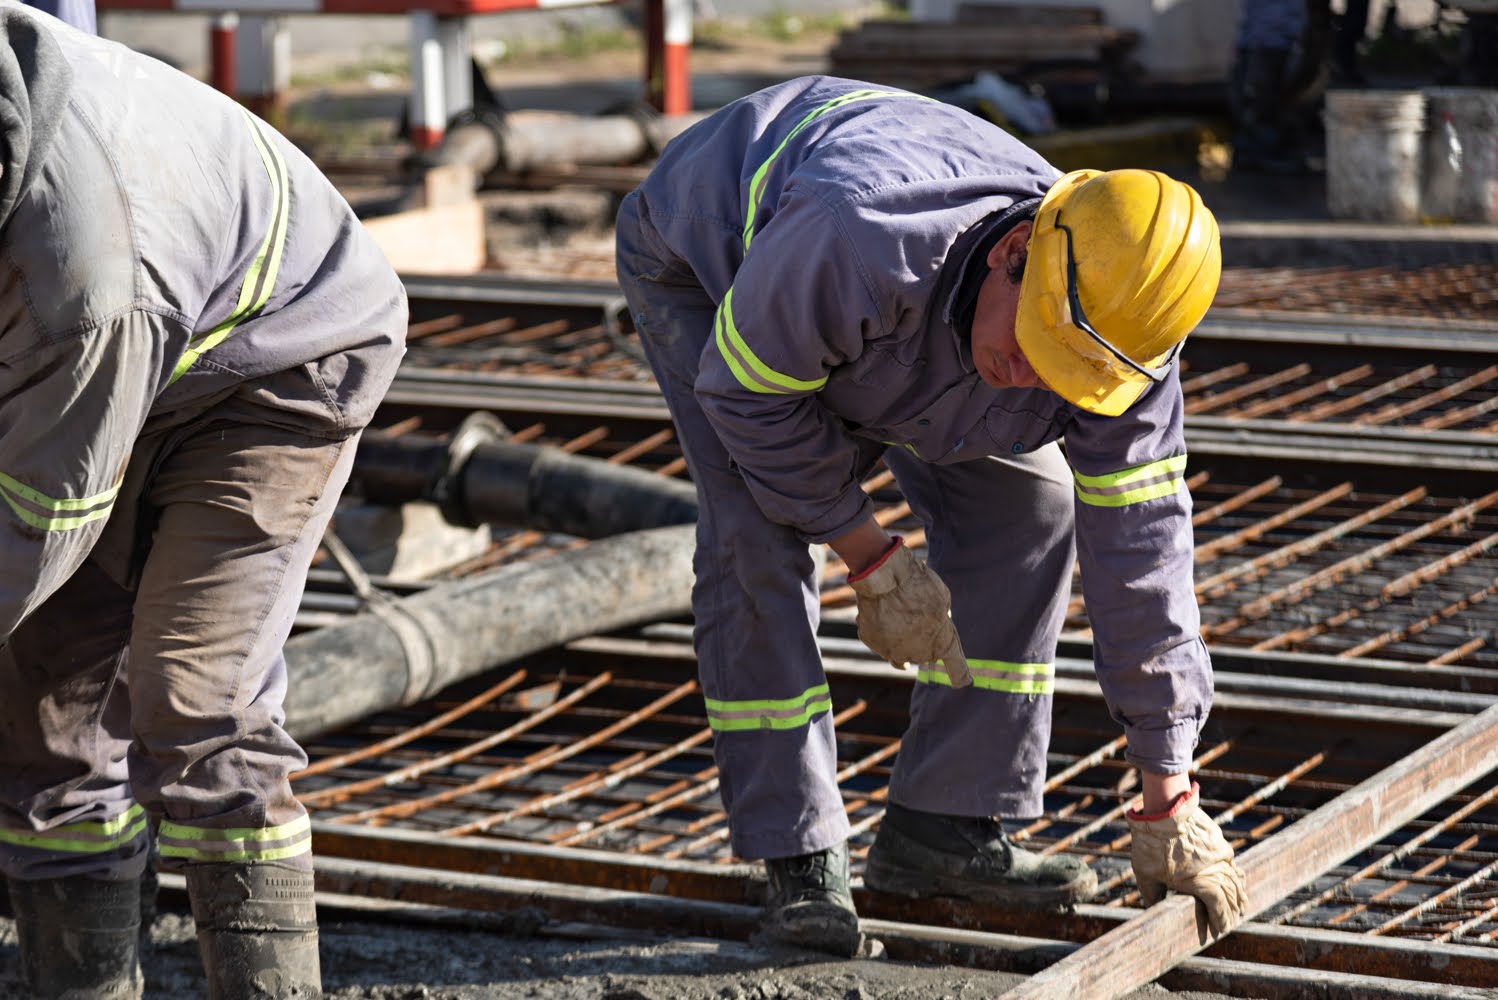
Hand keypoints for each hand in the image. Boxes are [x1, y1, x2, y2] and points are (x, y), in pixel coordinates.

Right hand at [846, 538, 971, 686]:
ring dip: (901, 639)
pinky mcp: (871, 642)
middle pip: (924, 655)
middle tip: (918, 615)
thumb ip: (941, 618)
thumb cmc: (919, 585)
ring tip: (898, 614)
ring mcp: (892, 652)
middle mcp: (919, 654)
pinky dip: (881, 629)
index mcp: (942, 644)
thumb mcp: (943, 599)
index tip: (963, 681)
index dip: (961, 676)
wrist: (885, 578)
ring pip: (899, 652)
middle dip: (924, 641)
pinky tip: (882, 611)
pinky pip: (879, 640)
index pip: (958, 670)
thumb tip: (933, 623)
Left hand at [1127, 782, 1247, 936]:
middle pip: (1231, 896)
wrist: (1163, 810)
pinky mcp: (1218, 841)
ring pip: (1235, 880)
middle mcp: (1216, 871)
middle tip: (1233, 921)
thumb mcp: (1145, 874)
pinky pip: (1232, 862)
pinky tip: (1238, 878)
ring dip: (1239, 895)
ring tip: (1242, 906)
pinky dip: (1236, 874)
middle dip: (1233, 911)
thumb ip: (1152, 894)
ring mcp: (1220, 855)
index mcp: (1201, 884)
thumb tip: (1152, 907)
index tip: (1221, 930)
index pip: (1219, 909)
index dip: (1222, 921)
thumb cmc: (1151, 844)